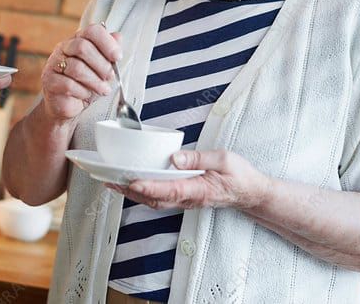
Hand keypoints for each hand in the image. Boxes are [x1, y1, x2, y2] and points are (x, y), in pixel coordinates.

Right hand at [41, 23, 121, 123]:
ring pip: (77, 68)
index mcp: (78, 40)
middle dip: (102, 64)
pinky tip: (86, 95)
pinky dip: (82, 92)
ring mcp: (54, 63)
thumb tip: (118, 37)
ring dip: (95, 81)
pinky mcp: (49, 80)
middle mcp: (64, 48)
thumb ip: (109, 53)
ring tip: (102, 89)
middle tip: (110, 77)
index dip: (107, 43)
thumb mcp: (102, 68)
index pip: (92, 31)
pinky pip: (68, 84)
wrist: (69, 105)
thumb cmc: (85, 85)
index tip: (117, 57)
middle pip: (83, 47)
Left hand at [107, 150, 270, 210]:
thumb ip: (199, 158)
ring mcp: (184, 200)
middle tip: (109, 181)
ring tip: (111, 183)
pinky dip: (141, 192)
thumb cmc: (239, 175)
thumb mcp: (224, 160)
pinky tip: (129, 184)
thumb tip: (174, 157)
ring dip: (131, 193)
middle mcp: (188, 198)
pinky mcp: (182, 197)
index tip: (132, 182)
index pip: (169, 190)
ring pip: (153, 201)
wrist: (249, 193)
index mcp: (198, 189)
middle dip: (130, 191)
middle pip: (154, 199)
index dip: (149, 187)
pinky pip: (158, 198)